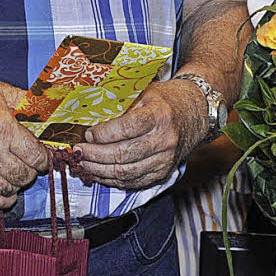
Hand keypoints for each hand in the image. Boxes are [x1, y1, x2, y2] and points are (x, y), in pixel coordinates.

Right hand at [0, 76, 48, 210]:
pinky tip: (8, 192)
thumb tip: (48, 108)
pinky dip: (3, 200)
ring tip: (19, 171)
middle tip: (33, 162)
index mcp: (2, 128)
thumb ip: (26, 101)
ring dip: (19, 183)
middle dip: (34, 170)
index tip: (45, 156)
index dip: (45, 158)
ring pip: (10, 188)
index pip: (35, 154)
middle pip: (25, 174)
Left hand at [76, 79, 208, 190]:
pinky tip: (100, 173)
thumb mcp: (146, 93)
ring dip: (100, 171)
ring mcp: (165, 159)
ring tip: (84, 164)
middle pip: (122, 154)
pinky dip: (113, 180)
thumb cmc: (167, 100)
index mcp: (160, 115)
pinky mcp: (163, 172)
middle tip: (79, 151)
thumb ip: (123, 106)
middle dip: (95, 155)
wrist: (196, 113)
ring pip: (125, 172)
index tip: (88, 133)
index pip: (126, 128)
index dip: (102, 134)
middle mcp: (164, 139)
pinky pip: (134, 182)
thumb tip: (92, 119)